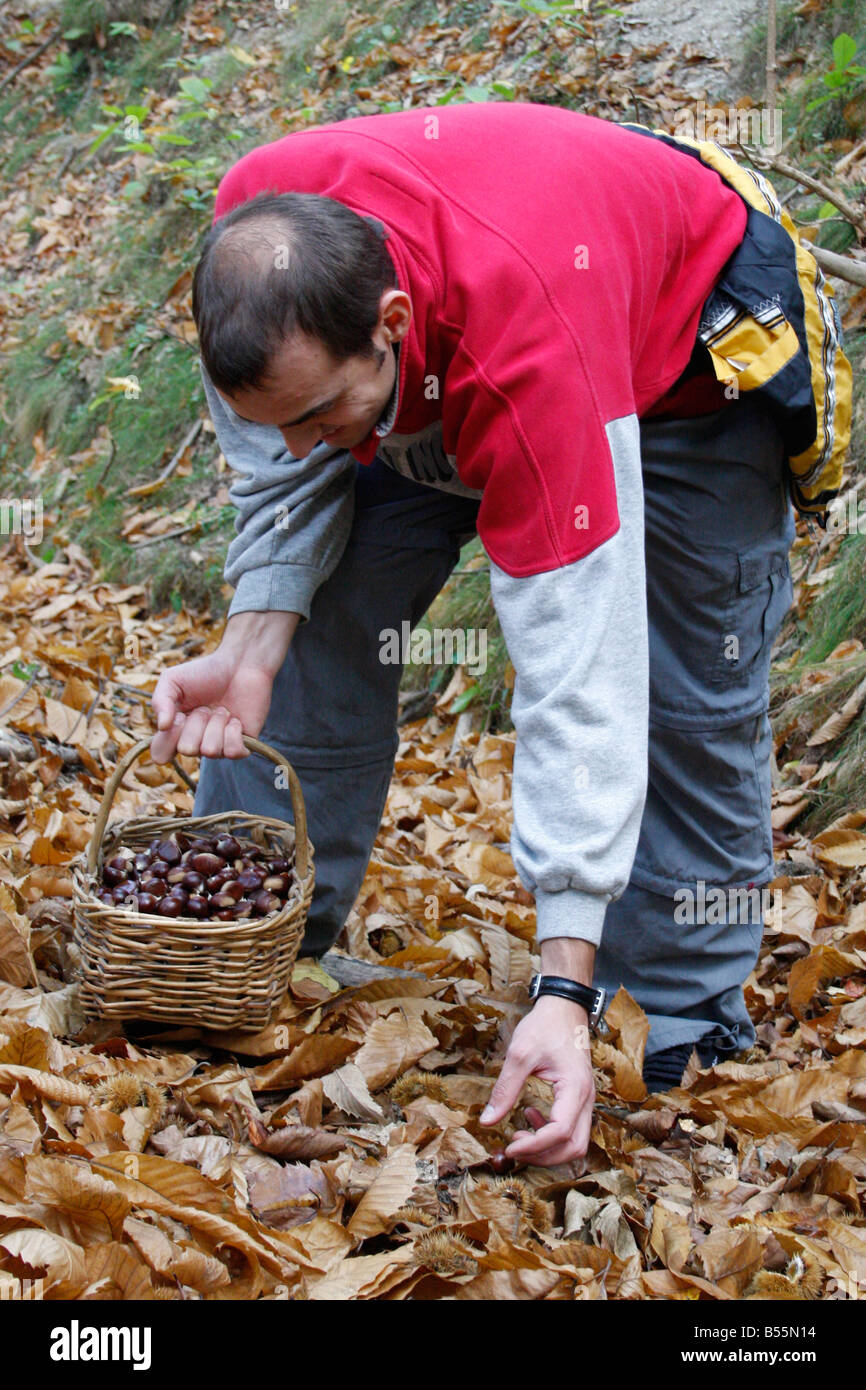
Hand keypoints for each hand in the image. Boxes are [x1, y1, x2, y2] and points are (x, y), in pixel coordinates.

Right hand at [150, 611, 299, 762]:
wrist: (240, 665)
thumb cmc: (205, 673)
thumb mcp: (172, 680)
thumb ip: (160, 701)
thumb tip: (162, 726)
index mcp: (175, 732)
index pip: (161, 755)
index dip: (168, 738)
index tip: (180, 717)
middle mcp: (196, 744)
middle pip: (187, 750)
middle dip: (197, 722)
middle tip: (205, 706)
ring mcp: (218, 747)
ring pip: (210, 750)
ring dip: (216, 723)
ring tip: (222, 709)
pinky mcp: (241, 747)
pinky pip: (232, 752)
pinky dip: (233, 731)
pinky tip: (235, 719)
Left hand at [479, 994, 594, 1167]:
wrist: (564, 1007)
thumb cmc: (545, 1026)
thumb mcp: (520, 1054)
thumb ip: (505, 1089)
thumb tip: (487, 1121)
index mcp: (575, 1088)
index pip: (560, 1132)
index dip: (534, 1146)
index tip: (510, 1145)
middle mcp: (586, 1099)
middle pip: (574, 1147)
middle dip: (544, 1156)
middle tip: (514, 1148)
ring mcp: (585, 1100)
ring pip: (575, 1143)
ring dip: (548, 1148)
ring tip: (519, 1135)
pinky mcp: (578, 1098)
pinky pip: (571, 1129)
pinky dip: (551, 1134)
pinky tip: (529, 1117)